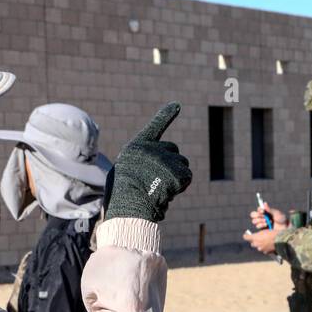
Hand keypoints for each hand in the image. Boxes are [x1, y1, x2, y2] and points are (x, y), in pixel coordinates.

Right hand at [103, 102, 191, 223]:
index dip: (166, 115)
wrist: (129, 205)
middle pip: (173, 150)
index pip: (155, 126)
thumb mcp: (128, 175)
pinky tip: (167, 193)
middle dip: (172, 164)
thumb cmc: (125, 196)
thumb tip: (163, 173)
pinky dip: (181, 186)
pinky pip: (187, 177)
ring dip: (177, 177)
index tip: (177, 105)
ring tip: (161, 189)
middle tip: (159, 181)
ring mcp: (165, 158)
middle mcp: (152, 148)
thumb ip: (145, 166)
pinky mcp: (177, 170)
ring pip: (182, 164)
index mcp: (137, 147)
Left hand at [243, 227, 279, 254]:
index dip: (246, 236)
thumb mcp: (264, 231)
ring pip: (258, 247)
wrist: (280, 239)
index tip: (246, 235)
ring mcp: (261, 248)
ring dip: (260, 245)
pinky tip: (269, 245)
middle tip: (258, 239)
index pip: (246, 237)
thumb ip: (258, 235)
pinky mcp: (265, 252)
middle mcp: (256, 244)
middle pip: (252, 244)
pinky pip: (263, 250)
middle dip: (254, 242)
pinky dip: (265, 248)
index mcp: (255, 237)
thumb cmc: (272, 233)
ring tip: (266, 242)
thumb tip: (256, 236)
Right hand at [248, 204, 285, 229]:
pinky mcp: (262, 228)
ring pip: (254, 221)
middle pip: (253, 215)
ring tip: (266, 221)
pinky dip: (261, 225)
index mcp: (265, 211)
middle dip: (257, 215)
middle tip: (264, 216)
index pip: (258, 209)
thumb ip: (269, 209)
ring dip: (260, 220)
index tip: (263, 211)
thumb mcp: (276, 213)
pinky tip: (267, 224)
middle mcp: (262, 216)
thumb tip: (264, 203)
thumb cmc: (281, 218)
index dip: (259, 210)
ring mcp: (261, 222)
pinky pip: (257, 226)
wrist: (284, 227)